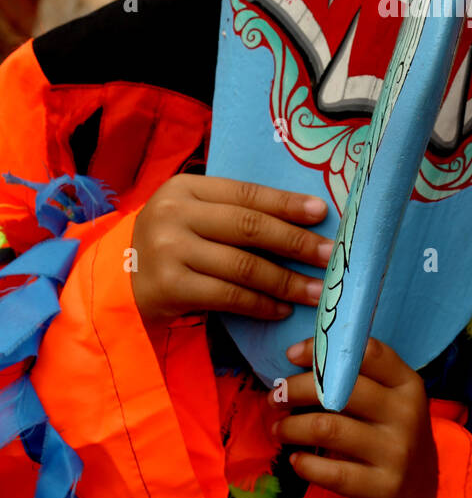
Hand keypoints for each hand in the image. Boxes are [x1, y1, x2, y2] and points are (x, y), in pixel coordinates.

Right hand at [131, 175, 332, 326]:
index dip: (287, 204)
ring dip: (286, 281)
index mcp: (184, 187)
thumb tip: (302, 219)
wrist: (116, 287)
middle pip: (249, 227)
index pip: (246, 193)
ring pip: (243, 266)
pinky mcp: (168, 288)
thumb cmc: (168, 247)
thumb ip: (231, 212)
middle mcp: (173, 213)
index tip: (322, 213)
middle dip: (296, 243)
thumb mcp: (191, 217)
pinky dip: (260, 304)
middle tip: (329, 256)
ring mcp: (167, 251)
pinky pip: (228, 297)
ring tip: (315, 291)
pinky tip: (281, 309)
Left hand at [269, 336, 437, 497]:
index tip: (292, 354)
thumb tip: (299, 358)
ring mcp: (396, 452)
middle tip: (275, 397)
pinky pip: (333, 473)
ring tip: (278, 429)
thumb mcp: (390, 402)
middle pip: (341, 389)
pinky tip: (296, 461)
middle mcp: (405, 414)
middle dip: (297, 389)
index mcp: (408, 384)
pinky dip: (306, 465)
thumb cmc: (393, 437)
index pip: (368, 353)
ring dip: (292, 427)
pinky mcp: (383, 488)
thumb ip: (357, 380)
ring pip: (328, 429)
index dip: (325, 351)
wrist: (424, 495)